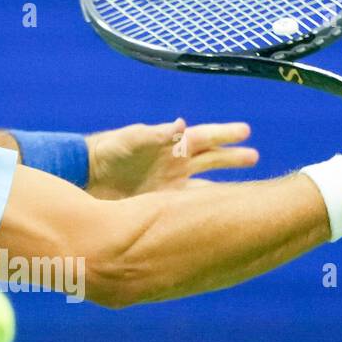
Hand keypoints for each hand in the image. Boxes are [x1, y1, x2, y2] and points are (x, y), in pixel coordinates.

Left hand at [85, 118, 258, 199]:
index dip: (224, 135)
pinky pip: (187, 208)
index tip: (246, 132)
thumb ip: (155, 134)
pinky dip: (201, 211)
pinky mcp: (161, 205)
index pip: (204, 137)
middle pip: (211, 159)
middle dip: (232, 157)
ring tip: (245, 187)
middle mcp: (175, 164)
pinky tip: (215, 217)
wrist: (87, 175)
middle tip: (254, 156)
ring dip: (223, 185)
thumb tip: (180, 124)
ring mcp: (170, 185)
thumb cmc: (109, 151)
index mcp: (171, 144)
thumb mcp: (130, 140)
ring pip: (204, 184)